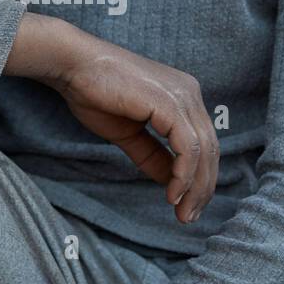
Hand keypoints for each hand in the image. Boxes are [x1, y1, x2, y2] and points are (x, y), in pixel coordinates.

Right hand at [52, 30, 219, 224]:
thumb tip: (170, 182)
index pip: (204, 143)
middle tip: (189, 217)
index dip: (200, 179)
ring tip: (182, 211)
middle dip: (202, 188)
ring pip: (203, 150)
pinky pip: (186, 146)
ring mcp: (182, 96)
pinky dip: (183, 173)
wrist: (73, 66)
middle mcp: (189, 94)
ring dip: (194, 186)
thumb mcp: (129, 134)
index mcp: (184, 97)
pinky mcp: (168, 103)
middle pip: (210, 149)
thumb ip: (152, 155)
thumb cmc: (95, 93)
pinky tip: (172, 192)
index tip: (187, 207)